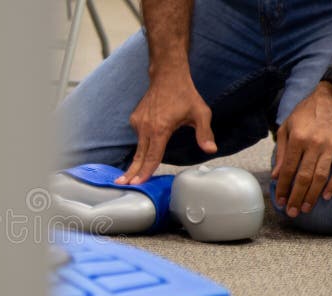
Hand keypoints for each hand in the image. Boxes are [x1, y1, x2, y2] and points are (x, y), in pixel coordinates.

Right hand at [117, 70, 215, 184]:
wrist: (167, 76)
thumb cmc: (185, 95)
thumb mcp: (201, 113)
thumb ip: (204, 133)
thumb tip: (210, 150)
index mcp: (161, 129)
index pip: (152, 156)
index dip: (146, 171)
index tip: (138, 183)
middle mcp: (146, 127)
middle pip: (139, 155)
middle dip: (131, 172)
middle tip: (121, 183)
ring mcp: (138, 122)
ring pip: (139, 146)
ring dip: (136, 160)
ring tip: (129, 174)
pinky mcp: (135, 119)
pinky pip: (139, 135)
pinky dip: (143, 141)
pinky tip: (150, 138)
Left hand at [272, 82, 331, 217]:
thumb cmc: (306, 112)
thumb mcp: (287, 127)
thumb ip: (281, 151)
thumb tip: (276, 175)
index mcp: (297, 139)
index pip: (288, 170)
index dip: (283, 188)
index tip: (280, 201)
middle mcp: (314, 145)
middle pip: (304, 177)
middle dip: (297, 197)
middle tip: (292, 212)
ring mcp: (330, 147)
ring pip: (321, 177)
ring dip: (313, 195)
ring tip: (306, 208)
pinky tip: (326, 196)